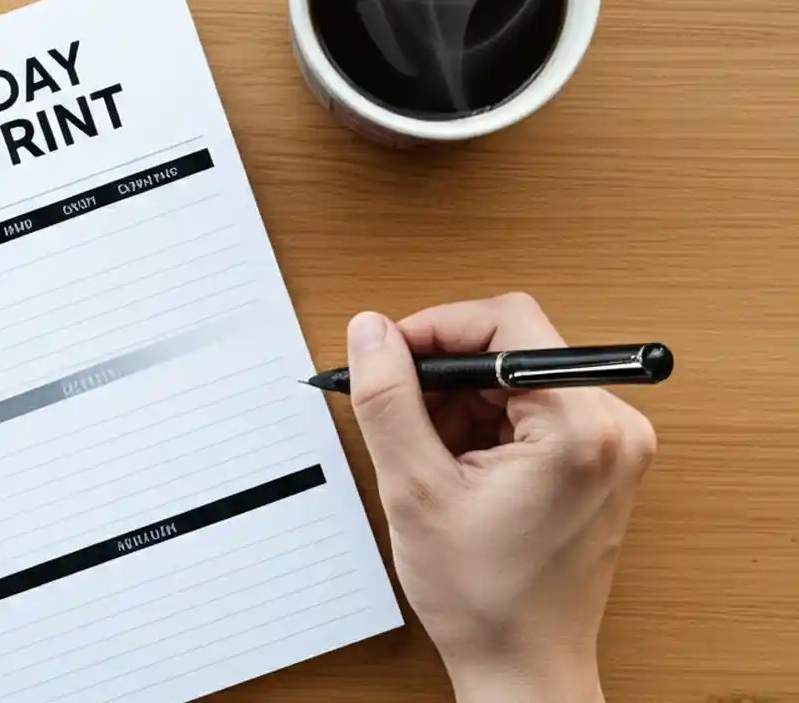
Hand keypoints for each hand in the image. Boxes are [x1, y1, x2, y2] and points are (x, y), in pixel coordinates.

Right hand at [347, 293, 656, 702]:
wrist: (524, 665)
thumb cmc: (486, 599)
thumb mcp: (414, 489)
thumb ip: (388, 399)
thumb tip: (371, 333)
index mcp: (581, 426)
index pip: (507, 320)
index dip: (436, 328)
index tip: (389, 355)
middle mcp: (613, 425)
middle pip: (512, 347)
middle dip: (444, 376)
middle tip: (402, 420)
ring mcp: (611, 442)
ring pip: (516, 378)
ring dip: (460, 404)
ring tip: (431, 460)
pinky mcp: (598, 458)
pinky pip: (530, 408)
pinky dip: (483, 426)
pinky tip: (456, 469)